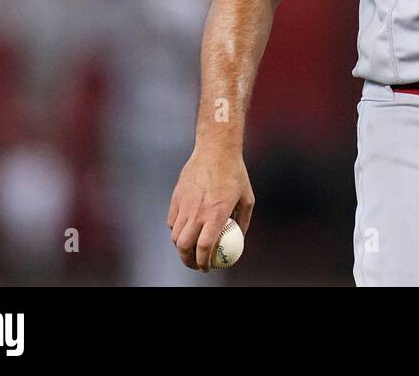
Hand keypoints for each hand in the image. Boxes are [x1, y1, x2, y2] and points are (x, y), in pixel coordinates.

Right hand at [167, 143, 253, 271]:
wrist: (216, 150)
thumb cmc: (235, 173)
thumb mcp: (247, 198)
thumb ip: (243, 220)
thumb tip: (239, 238)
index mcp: (216, 214)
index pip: (205, 247)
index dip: (203, 262)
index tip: (207, 268)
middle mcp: (198, 212)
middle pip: (184, 247)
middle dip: (188, 261)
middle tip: (195, 263)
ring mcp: (185, 205)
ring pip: (175, 236)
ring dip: (181, 247)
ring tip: (189, 249)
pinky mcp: (176, 198)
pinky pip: (172, 221)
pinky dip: (176, 230)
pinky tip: (185, 229)